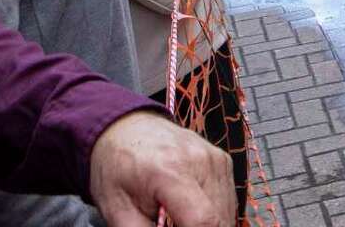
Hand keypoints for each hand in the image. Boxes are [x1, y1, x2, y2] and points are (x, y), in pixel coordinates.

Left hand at [89, 111, 233, 226]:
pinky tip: (190, 211)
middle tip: (172, 226)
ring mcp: (216, 159)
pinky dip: (213, 213)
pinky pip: (228, 199)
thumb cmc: (117, 167)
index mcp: (170, 172)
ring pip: (227, 213)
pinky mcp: (223, 160)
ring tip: (179, 220)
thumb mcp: (116, 210)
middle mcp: (200, 161)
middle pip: (219, 220)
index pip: (202, 220)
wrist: (126, 128)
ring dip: (208, 225)